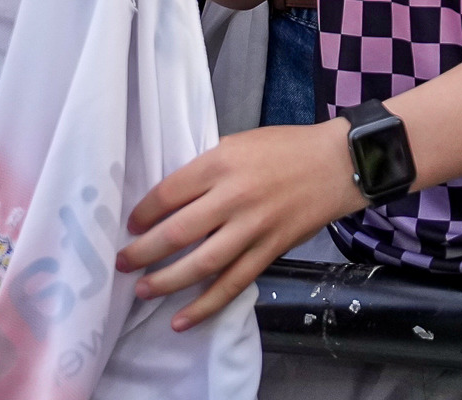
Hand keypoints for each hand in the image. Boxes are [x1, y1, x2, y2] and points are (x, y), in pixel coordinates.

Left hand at [120, 120, 365, 327]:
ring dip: (166, 282)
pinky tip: (182, 318)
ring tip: (142, 290)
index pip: (169, 193)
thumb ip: (207, 167)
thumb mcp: (240, 142)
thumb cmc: (287, 147)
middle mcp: (234, 196)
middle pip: (178, 232)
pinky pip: (233, 283)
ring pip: (202, 264)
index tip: (131, 224)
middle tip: (122, 262)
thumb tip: (172, 197)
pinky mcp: (270, 250)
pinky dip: (206, 305)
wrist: (338, 164)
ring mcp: (254, 227)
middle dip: (143, 252)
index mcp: (222, 162)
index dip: (143, 213)